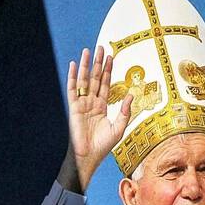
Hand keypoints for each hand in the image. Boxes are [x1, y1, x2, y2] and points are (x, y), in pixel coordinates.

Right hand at [65, 47, 131, 191]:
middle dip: (99, 63)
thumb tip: (131, 94)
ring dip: (87, 65)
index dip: (108, 70)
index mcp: (102, 106)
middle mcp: (92, 102)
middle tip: (101, 47)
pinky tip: (75, 65)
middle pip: (96, 78)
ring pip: (85, 80)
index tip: (111, 57)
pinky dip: (73, 76)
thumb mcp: (118, 128)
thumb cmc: (102, 146)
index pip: (106, 83)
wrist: (88, 157)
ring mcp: (82, 103)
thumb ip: (125, 111)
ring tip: (88, 50)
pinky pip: (73, 89)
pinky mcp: (74, 107)